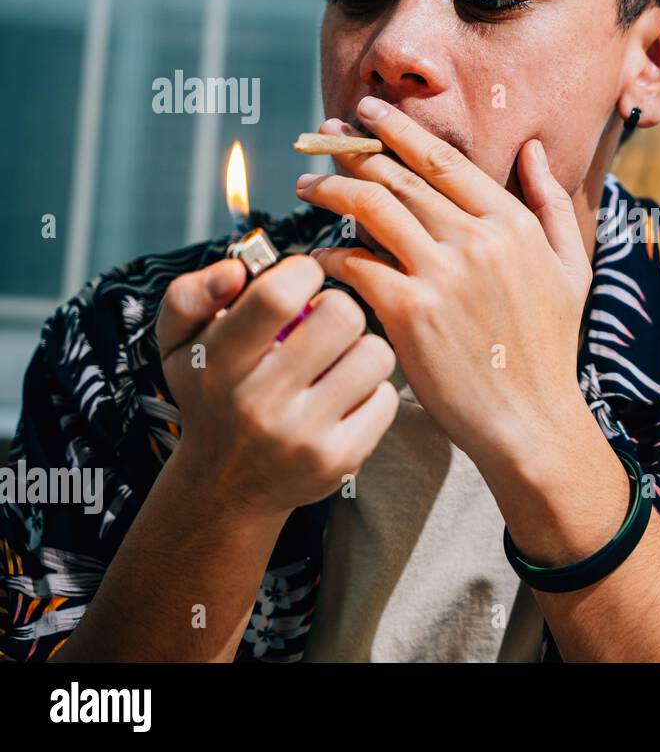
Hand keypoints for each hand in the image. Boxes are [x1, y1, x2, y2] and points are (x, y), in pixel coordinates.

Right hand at [156, 254, 398, 516]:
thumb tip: (235, 270)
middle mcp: (259, 403)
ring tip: (336, 361)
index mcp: (218, 364)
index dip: (302, 273)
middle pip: (342, 316)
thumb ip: (191, 294)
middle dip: (338, 308)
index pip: (277, 296)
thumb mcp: (177, 344)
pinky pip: (386, 397)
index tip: (301, 281)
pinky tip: (344, 397)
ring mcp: (303, 435)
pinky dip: (371, 391)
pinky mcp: (338, 460)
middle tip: (322, 324)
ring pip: (375, 354)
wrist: (225, 486)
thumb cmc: (211, 397)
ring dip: (361, 349)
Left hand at [294, 97, 594, 482]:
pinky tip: (316, 253)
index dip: (398, 131)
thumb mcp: (570, 268)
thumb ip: (551, 204)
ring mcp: (442, 274)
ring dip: (331, 188)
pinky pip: (355, 264)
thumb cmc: (549, 349)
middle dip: (353, 149)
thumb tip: (534, 150)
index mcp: (512, 224)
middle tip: (320, 134)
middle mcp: (476, 239)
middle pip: (399, 177)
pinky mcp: (410, 313)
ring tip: (306, 184)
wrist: (532, 420)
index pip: (443, 162)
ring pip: (371, 209)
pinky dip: (330, 253)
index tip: (368, 113)